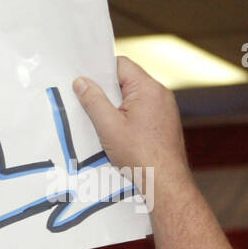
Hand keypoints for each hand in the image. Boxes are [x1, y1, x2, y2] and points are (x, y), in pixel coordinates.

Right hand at [72, 57, 190, 194]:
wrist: (166, 183)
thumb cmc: (141, 156)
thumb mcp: (109, 126)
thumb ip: (93, 101)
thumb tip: (81, 82)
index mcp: (148, 88)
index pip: (121, 65)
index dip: (102, 72)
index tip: (86, 83)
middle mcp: (161, 94)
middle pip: (127, 81)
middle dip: (108, 92)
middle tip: (91, 106)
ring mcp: (166, 109)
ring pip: (134, 98)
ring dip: (118, 108)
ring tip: (105, 124)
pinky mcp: (166, 123)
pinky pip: (143, 111)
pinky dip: (129, 118)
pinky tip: (119, 135)